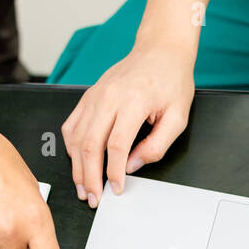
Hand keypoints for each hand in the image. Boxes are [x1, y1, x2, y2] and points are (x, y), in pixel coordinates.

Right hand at [61, 43, 193, 206]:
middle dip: (89, 177)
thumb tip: (132, 166)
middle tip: (93, 198)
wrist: (160, 50)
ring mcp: (95, 96)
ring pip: (76, 138)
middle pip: (90, 144)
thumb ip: (157, 145)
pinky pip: (71, 125)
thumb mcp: (178, 116)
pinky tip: (77, 162)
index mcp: (133, 101)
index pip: (116, 145)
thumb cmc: (171, 80)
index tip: (116, 189)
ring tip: (82, 187)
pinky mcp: (88, 96)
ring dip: (77, 167)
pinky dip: (71, 147)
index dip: (113, 172)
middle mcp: (109, 97)